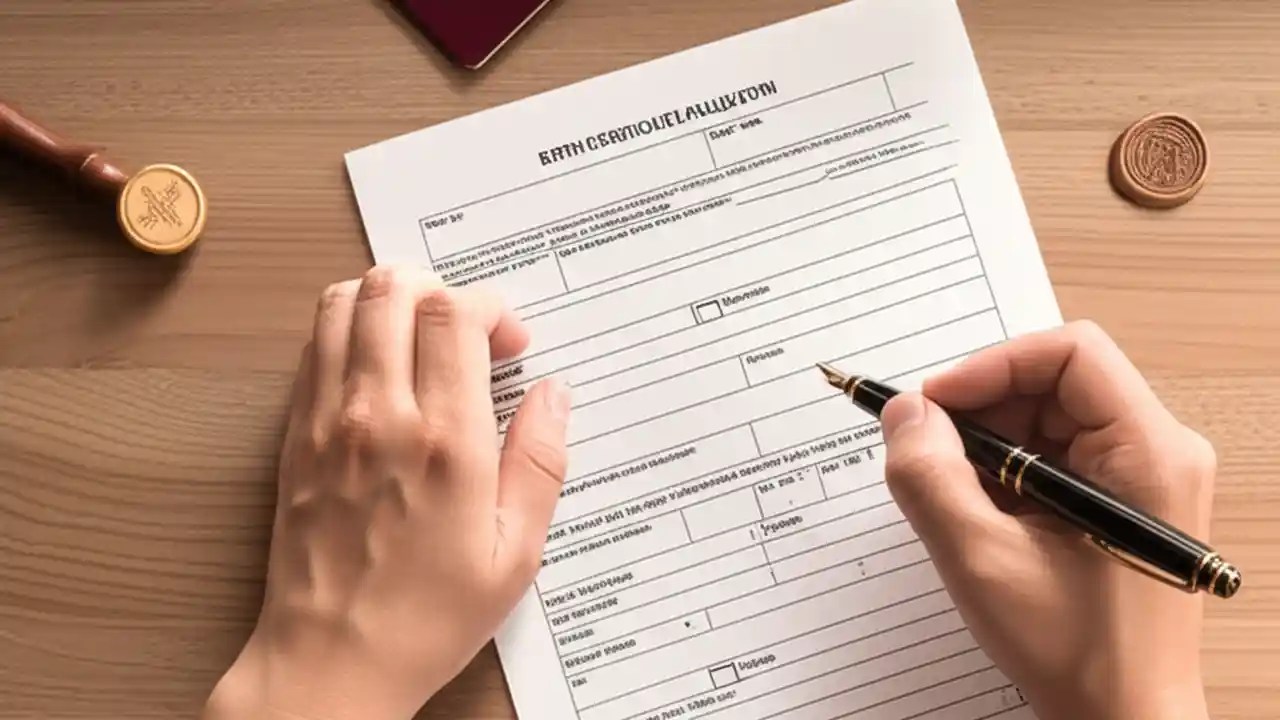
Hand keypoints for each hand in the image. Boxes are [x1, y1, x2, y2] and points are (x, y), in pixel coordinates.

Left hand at [203, 267, 571, 719]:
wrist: (331, 659)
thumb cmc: (426, 617)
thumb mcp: (515, 552)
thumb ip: (540, 462)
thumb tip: (555, 396)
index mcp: (446, 441)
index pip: (454, 313)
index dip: (490, 306)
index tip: (508, 342)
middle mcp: (380, 415)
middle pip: (393, 288)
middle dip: (439, 287)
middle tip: (465, 329)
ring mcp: (327, 421)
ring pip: (343, 303)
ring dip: (387, 299)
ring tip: (419, 336)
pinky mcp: (294, 435)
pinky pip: (314, 348)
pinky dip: (349, 331)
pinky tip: (379, 367)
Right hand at [880, 321, 1213, 719]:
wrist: (1122, 719)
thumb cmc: (1078, 655)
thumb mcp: (982, 562)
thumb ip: (931, 478)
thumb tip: (903, 412)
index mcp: (1149, 454)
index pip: (1071, 352)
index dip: (993, 365)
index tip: (934, 405)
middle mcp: (1157, 452)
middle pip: (1054, 381)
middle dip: (981, 409)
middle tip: (927, 452)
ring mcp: (1141, 476)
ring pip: (1046, 417)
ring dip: (987, 445)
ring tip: (955, 498)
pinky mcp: (1119, 499)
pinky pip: (1051, 454)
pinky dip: (1003, 473)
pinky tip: (981, 516)